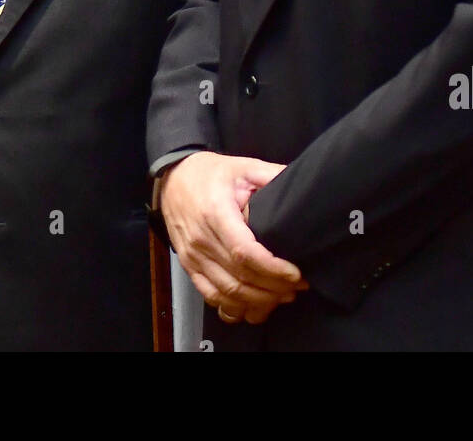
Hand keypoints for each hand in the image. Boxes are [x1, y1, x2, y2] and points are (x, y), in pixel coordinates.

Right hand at [160, 151, 306, 323]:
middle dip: (273, 287)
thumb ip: (271, 174)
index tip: (295, 273)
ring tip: (282, 296)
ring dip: (257, 301)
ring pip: (227, 292)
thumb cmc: (209, 173)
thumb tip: (300, 183)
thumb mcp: (242, 166)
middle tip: (297, 286)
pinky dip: (234, 307)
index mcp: (216, 214)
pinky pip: (211, 295)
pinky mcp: (188, 266)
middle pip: (240, 277)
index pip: (245, 252)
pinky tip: (254, 306)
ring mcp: (192, 256)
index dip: (272, 268)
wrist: (172, 179)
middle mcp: (201, 240)